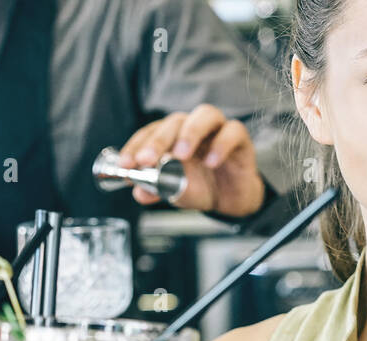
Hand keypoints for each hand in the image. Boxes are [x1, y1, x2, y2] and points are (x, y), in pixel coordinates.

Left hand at [118, 105, 265, 217]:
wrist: (230, 200)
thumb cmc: (201, 187)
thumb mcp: (174, 192)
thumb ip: (156, 190)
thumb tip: (139, 192)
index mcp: (172, 136)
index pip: (151, 132)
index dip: (136, 146)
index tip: (126, 164)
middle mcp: (192, 127)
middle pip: (175, 121)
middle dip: (158, 140)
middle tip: (147, 160)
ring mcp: (217, 129)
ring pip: (204, 115)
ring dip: (190, 133)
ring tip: (180, 156)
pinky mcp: (239, 138)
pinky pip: (232, 132)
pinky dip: (221, 145)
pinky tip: (211, 163)